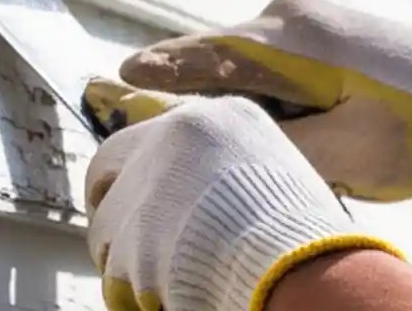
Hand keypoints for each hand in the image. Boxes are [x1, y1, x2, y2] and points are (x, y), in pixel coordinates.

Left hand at [85, 96, 403, 310]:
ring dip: (126, 259)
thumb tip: (196, 202)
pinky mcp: (132, 234)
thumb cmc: (306, 237)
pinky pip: (114, 276)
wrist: (303, 268)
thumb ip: (225, 172)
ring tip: (163, 282)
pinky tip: (166, 300)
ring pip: (106, 227)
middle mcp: (176, 134)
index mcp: (218, 118)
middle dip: (108, 206)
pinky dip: (133, 295)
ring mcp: (150, 181)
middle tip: (116, 244)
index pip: (153, 136)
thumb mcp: (274, 175)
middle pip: (107, 165)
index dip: (142, 176)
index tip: (144, 204)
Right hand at [112, 0, 411, 213]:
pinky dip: (253, 89)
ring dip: (226, 94)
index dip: (156, 70)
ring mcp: (307, 20)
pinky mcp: (322, 33)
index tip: (113, 76)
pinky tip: (260, 120)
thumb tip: (213, 135)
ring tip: (217, 129)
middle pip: (216, 55)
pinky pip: (267, 59)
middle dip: (183, 87)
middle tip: (138, 107)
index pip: (205, 55)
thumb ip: (270, 141)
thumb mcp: (342, 152)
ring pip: (241, 61)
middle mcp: (291, 18)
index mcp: (293, 40)